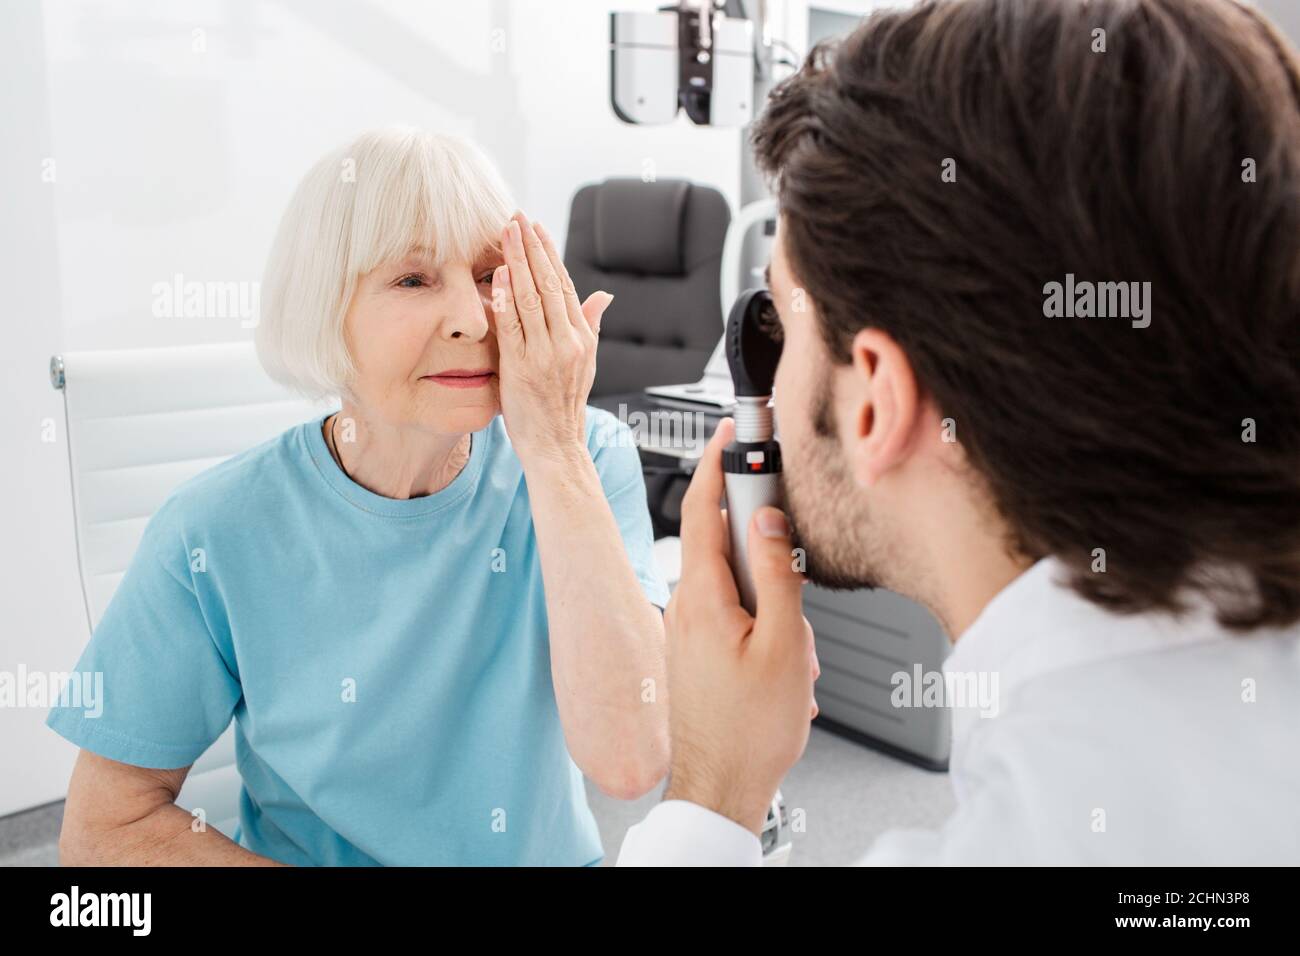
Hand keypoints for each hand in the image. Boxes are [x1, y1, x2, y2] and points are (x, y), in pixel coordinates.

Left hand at [490, 211, 612, 463]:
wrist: (557, 445)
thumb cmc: (565, 405)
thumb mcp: (586, 362)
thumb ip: (591, 325)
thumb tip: (604, 296)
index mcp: (582, 337)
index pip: (564, 284)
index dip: (549, 253)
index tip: (536, 227)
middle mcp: (568, 342)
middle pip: (548, 284)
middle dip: (531, 247)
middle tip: (517, 217)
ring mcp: (546, 355)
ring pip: (531, 299)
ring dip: (517, 263)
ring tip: (505, 234)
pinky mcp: (523, 368)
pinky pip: (513, 328)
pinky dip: (506, 300)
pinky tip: (498, 276)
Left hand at [661, 416, 819, 835]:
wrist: (721, 788)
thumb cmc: (749, 731)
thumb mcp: (784, 644)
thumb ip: (777, 573)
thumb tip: (766, 518)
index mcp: (702, 596)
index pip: (701, 508)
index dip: (715, 462)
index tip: (730, 432)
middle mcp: (686, 608)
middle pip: (731, 549)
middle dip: (772, 567)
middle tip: (797, 610)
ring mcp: (690, 632)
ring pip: (741, 590)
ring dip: (777, 613)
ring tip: (794, 660)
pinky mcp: (698, 652)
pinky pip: (737, 620)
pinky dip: (767, 634)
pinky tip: (783, 671)